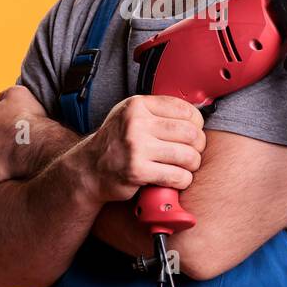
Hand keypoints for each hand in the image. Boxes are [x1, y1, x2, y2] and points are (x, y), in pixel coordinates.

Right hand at [81, 95, 206, 203]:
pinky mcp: (137, 170)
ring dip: (192, 164)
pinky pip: (176, 175)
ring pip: (187, 155)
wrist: (89, 169)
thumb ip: (157, 111)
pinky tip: (176, 178)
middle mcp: (136, 123)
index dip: (197, 123)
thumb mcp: (130, 115)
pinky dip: (183, 180)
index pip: (184, 109)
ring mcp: (136, 147)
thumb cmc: (114, 142)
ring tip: (185, 166)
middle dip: (198, 146)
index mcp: (137, 106)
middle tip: (193, 152)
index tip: (194, 132)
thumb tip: (196, 113)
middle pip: (190, 133)